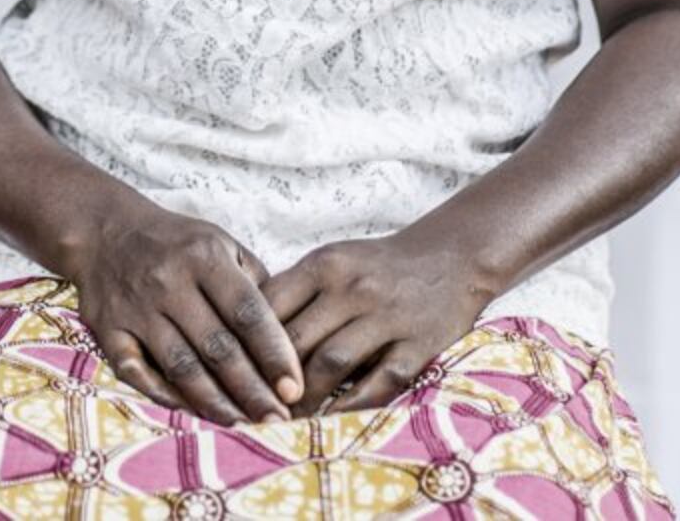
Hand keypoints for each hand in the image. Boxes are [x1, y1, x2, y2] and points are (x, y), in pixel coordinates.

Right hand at [65, 192, 305, 425]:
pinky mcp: (110, 331)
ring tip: (243, 425)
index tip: (293, 388)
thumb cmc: (176, 242)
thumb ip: (253, 279)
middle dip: (251, 389)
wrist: (106, 230)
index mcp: (204, 256)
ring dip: (215, 402)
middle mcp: (170, 282)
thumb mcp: (219, 241)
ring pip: (181, 367)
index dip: (274, 352)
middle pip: (217, 347)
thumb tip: (285, 329)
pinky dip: (166, 397)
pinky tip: (192, 413)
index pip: (247, 311)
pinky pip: (139, 374)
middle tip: (277, 419)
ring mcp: (137, 309)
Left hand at [257, 224, 497, 414]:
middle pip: (296, 340)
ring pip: (330, 364)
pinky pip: (377, 383)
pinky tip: (330, 423)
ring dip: (303, 400)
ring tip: (285, 423)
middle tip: (251, 411)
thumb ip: (292, 294)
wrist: (450, 257)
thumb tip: (241, 340)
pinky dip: (349, 407)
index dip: (246, 345)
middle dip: (270, 382)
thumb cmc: (375, 267)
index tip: (229, 375)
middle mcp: (353, 287)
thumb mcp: (332, 263)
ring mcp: (386, 316)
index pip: (270, 306)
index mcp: (325, 264)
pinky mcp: (416, 345)